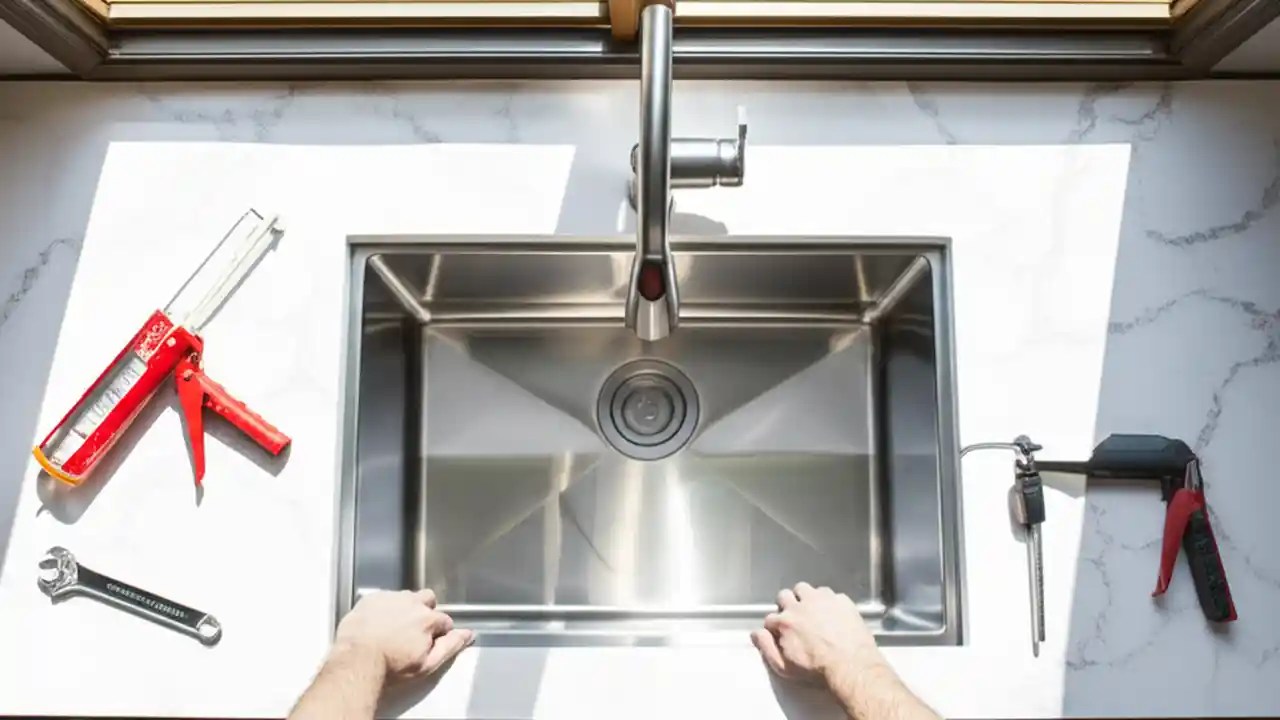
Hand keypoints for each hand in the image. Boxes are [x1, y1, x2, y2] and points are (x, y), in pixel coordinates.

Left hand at [333, 589, 473, 680]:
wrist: (357, 661)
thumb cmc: (391, 666)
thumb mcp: (427, 664)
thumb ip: (451, 646)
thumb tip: (468, 634)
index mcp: (428, 619)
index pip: (445, 621)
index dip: (439, 633)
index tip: (429, 643)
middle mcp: (411, 603)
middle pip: (428, 599)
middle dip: (425, 612)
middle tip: (414, 631)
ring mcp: (390, 598)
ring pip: (406, 596)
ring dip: (405, 608)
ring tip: (394, 627)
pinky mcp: (371, 598)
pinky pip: (384, 597)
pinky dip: (384, 607)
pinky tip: (377, 622)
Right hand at [751, 582, 884, 688]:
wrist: (851, 665)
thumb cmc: (819, 669)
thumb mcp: (785, 667)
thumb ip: (766, 648)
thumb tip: (757, 634)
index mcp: (785, 622)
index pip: (770, 618)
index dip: (774, 626)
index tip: (780, 632)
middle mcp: (800, 606)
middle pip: (784, 596)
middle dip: (786, 606)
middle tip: (794, 618)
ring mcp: (821, 600)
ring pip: (805, 588)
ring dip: (805, 598)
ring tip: (811, 610)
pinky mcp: (840, 600)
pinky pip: (829, 594)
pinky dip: (828, 602)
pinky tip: (832, 614)